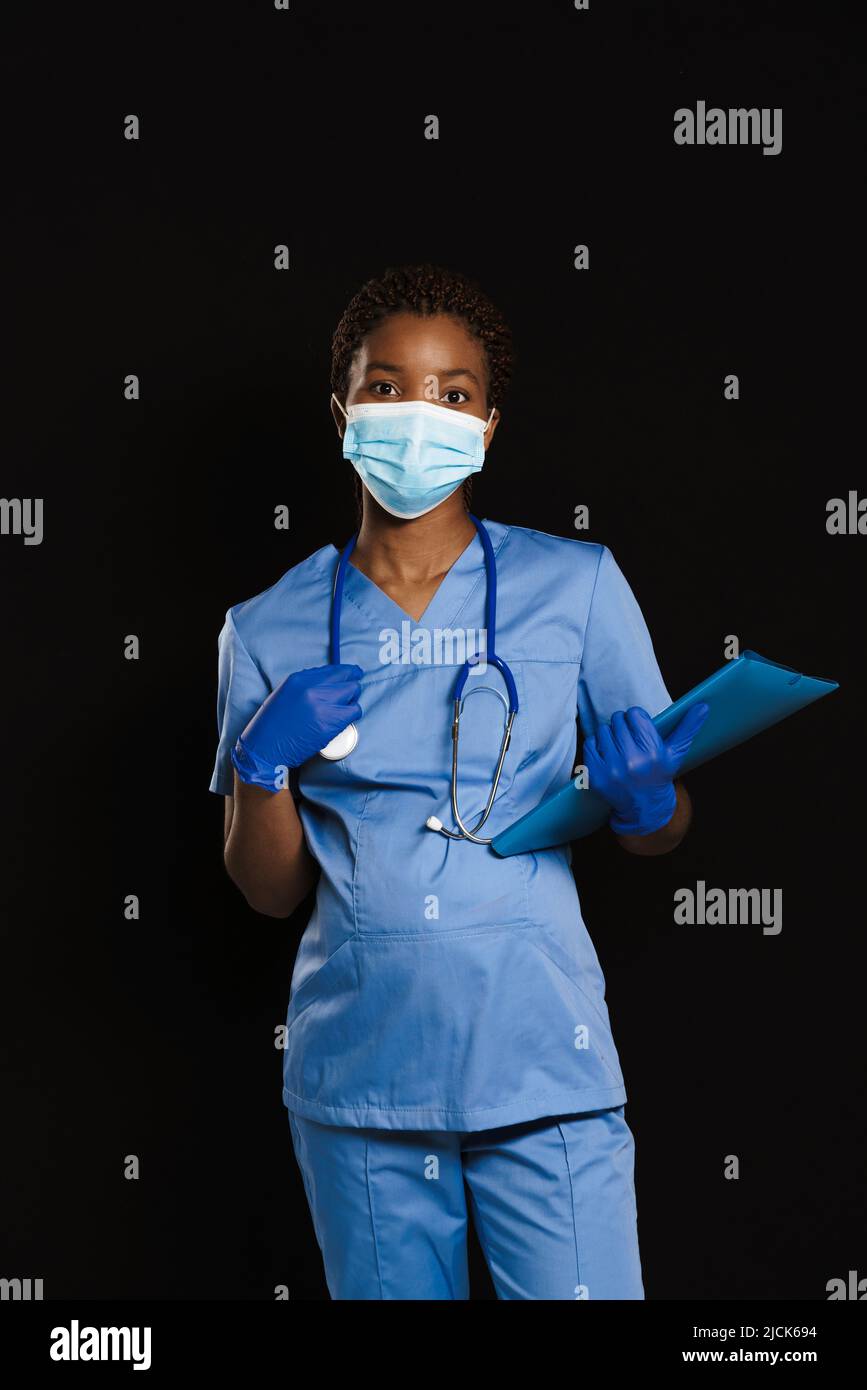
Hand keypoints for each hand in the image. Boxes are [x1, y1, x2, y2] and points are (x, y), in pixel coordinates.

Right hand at [231, 663, 362, 790]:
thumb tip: (329, 682)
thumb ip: (306, 685)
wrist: (265, 748)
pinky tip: (343, 720)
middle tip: (349, 694)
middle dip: (350, 685)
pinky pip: (354, 711)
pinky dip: (352, 715)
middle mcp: (312, 688)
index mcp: (299, 679)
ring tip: (343, 709)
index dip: (345, 672)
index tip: (352, 675)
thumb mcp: (285, 694)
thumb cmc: (272, 724)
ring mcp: (322, 705)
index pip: (332, 669)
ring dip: (351, 700)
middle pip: (347, 677)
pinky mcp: (330, 723)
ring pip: (354, 692)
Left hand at [583, 702, 709, 835]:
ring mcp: (611, 769)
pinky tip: (608, 755)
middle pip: (618, 720)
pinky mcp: (595, 775)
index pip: (635, 714)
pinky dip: (597, 746)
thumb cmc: (660, 775)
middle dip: (624, 726)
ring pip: (603, 730)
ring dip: (610, 735)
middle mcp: (632, 761)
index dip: (637, 719)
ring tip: (620, 747)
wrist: (643, 808)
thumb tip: (703, 706)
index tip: (640, 729)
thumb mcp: (676, 753)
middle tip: (630, 739)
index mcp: (653, 753)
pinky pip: (590, 743)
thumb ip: (688, 727)